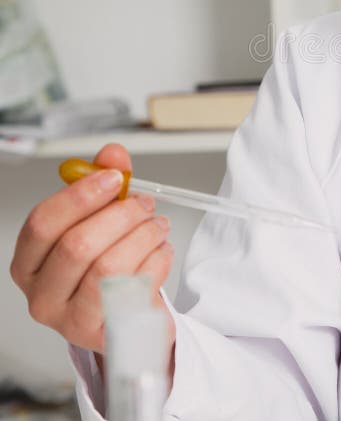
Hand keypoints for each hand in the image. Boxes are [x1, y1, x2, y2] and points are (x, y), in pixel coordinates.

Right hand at [9, 143, 174, 354]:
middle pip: (78, 245)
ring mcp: (72, 322)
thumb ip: (105, 185)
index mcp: (30, 263)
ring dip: (144, 236)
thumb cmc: (106, 266)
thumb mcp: (101, 220)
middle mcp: (42, 296)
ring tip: (157, 227)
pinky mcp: (108, 336)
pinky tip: (160, 252)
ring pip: (110, 267)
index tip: (115, 177)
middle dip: (122, 215)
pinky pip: (137, 289)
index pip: (42, 224)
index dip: (81, 195)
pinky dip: (157, 261)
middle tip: (145, 204)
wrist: (128, 319)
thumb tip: (112, 154)